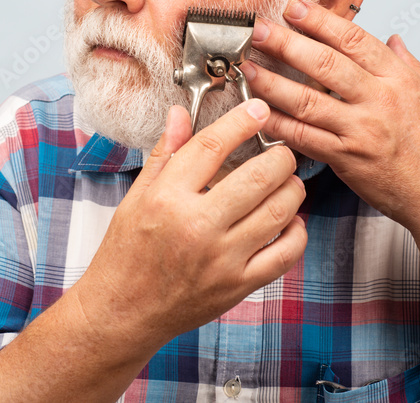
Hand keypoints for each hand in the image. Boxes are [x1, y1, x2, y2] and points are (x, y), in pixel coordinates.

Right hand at [72, 99, 307, 352]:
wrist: (122, 312)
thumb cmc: (127, 253)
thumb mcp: (136, 196)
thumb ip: (166, 153)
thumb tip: (181, 112)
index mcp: (167, 198)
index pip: (213, 145)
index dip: (242, 121)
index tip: (258, 108)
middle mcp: (197, 226)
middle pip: (259, 176)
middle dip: (280, 155)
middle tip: (281, 151)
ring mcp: (221, 259)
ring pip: (279, 211)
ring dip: (292, 189)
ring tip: (286, 181)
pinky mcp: (238, 285)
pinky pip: (285, 254)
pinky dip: (296, 232)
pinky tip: (289, 220)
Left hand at [243, 0, 419, 236]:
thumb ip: (411, 66)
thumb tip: (393, 40)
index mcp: (400, 80)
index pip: (353, 39)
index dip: (320, 20)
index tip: (295, 7)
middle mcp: (379, 101)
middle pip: (323, 63)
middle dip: (286, 42)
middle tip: (259, 28)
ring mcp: (361, 131)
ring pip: (306, 100)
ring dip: (272, 82)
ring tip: (248, 67)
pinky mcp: (347, 160)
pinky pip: (304, 138)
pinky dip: (278, 124)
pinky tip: (258, 113)